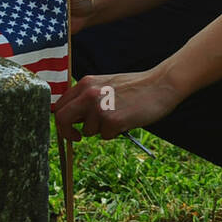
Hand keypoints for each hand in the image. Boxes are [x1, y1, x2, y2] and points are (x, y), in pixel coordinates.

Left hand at [53, 68, 184, 140]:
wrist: (161, 84)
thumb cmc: (136, 86)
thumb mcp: (106, 84)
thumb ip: (88, 97)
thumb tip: (73, 117)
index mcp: (86, 83)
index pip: (60, 105)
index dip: (62, 120)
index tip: (70, 127)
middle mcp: (89, 94)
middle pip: (62, 118)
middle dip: (66, 132)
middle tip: (76, 137)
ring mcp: (100, 108)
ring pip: (88, 131)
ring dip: (100, 130)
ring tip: (119, 116)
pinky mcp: (112, 121)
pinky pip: (105, 136)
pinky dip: (115, 133)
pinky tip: (127, 120)